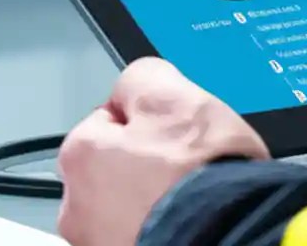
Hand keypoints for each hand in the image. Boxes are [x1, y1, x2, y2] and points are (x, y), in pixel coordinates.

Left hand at [56, 57, 269, 245]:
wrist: (229, 233)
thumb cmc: (201, 173)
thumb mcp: (175, 96)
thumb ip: (143, 78)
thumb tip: (138, 84)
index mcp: (81, 155)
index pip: (110, 118)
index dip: (152, 119)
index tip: (180, 129)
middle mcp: (77, 206)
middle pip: (116, 167)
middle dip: (147, 163)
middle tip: (190, 164)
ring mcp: (101, 242)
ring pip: (131, 205)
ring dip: (155, 200)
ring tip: (196, 196)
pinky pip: (146, 232)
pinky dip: (164, 227)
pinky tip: (193, 219)